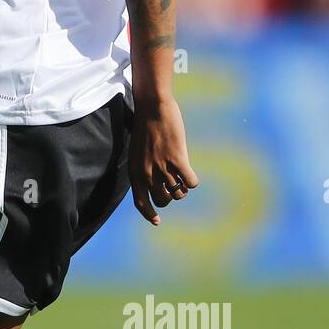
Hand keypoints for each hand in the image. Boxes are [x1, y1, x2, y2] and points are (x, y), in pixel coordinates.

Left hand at [128, 95, 199, 225]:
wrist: (152, 107)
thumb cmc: (145, 126)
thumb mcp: (136, 152)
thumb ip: (143, 169)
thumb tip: (154, 184)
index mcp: (135, 172)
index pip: (140, 203)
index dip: (149, 214)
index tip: (157, 221)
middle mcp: (147, 174)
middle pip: (163, 200)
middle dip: (170, 196)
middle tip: (174, 184)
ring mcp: (162, 168)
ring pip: (179, 193)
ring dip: (182, 187)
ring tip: (181, 175)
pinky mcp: (178, 160)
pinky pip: (190, 183)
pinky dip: (192, 180)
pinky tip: (190, 172)